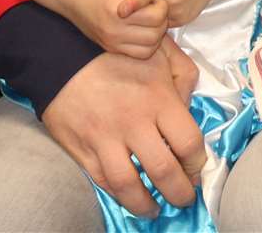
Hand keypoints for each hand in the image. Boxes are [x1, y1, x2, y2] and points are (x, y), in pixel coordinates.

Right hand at [40, 43, 204, 216]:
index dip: (198, 163)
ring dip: (146, 204)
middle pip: (164, 171)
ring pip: (129, 186)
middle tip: (185, 198)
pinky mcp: (82, 151)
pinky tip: (129, 198)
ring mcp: (105, 140)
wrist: (63, 57)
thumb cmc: (118, 54)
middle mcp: (134, 124)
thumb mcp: (162, 52)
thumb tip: (190, 107)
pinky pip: (103, 182)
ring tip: (155, 209)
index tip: (198, 169)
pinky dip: (118, 195)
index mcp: (159, 99)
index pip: (188, 143)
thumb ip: (185, 78)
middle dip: (180, 192)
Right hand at [60, 0, 168, 57]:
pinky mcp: (111, 48)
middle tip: (153, 6)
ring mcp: (112, 43)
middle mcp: (113, 32)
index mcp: (115, 11)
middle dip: (161, 18)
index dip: (160, 4)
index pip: (155, 16)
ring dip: (156, 32)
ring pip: (150, 47)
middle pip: (155, 34)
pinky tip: (143, 28)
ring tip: (149, 17)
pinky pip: (140, 54)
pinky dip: (148, 44)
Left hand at [120, 0, 220, 27]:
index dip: (134, 2)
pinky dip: (159, 15)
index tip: (121, 11)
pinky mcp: (184, 20)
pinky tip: (165, 1)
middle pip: (146, 9)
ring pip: (153, 19)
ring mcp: (180, 11)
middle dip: (136, 6)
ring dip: (147, 12)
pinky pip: (163, 22)